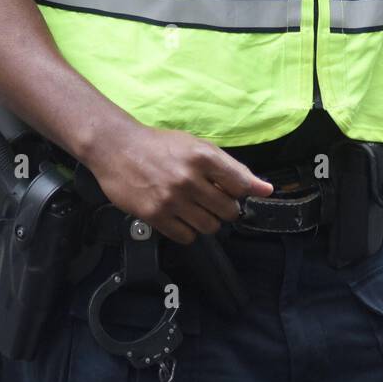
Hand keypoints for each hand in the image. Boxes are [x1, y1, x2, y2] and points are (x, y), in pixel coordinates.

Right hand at [83, 122, 273, 243]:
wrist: (117, 147)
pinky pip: (185, 236)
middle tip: (212, 201)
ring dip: (207, 222)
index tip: (232, 192)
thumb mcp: (199, 147)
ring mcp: (171, 199)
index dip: (240, 193)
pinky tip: (180, 217)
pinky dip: (187, 230)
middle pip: (228, 211)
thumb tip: (266, 189)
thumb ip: (233, 169)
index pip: (241, 186)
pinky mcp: (154, 215)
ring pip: (209, 226)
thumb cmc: (160, 146)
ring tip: (195, 209)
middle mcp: (189, 178)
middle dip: (225, 209)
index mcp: (204, 157)